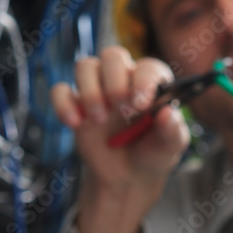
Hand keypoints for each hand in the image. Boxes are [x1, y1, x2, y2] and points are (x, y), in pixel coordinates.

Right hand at [51, 46, 190, 232]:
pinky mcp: (76, 105)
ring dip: (90, 92)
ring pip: (85, 66)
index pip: (147, 68)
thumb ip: (172, 131)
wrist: (126, 177)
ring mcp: (98, 90)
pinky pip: (60, 91)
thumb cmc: (152, 154)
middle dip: (115, 82)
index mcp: (152, 84)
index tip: (141, 104)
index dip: (143, 81)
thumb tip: (168, 114)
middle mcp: (124, 80)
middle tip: (121, 110)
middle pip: (113, 56)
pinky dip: (63, 105)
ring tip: (99, 120)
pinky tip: (74, 124)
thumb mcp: (170, 147)